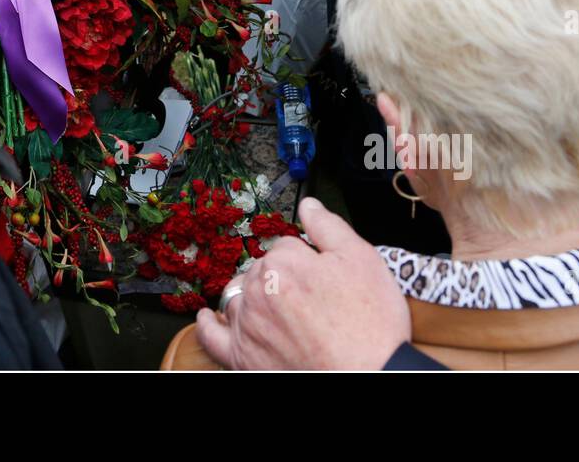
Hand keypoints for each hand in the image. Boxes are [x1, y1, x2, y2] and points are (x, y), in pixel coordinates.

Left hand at [195, 198, 410, 368]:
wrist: (371, 374)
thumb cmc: (370, 323)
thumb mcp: (362, 259)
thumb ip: (329, 226)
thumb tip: (308, 205)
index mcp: (282, 262)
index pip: (285, 247)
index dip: (306, 259)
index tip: (321, 275)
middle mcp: (257, 290)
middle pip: (261, 270)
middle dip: (281, 277)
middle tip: (311, 298)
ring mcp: (247, 325)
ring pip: (238, 296)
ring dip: (252, 296)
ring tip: (276, 308)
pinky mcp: (242, 358)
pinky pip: (212, 337)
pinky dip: (207, 325)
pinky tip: (207, 316)